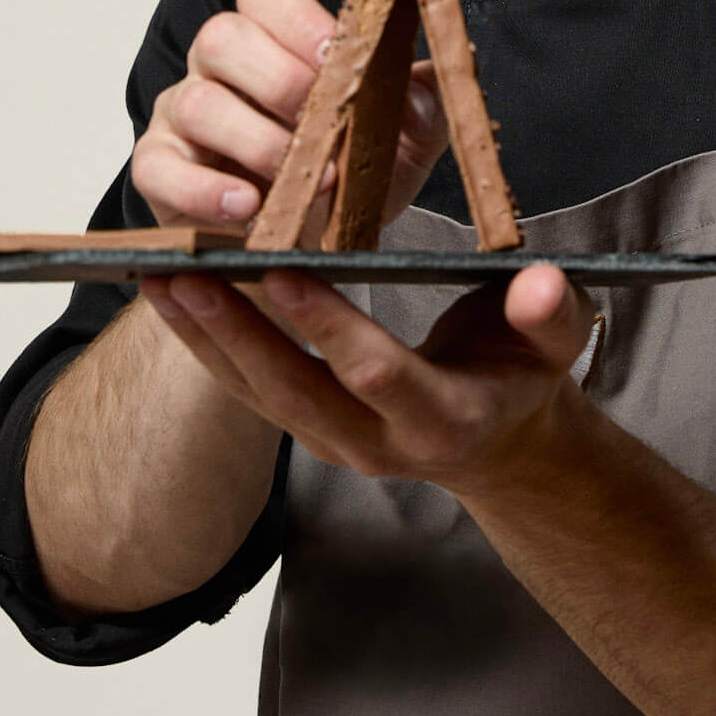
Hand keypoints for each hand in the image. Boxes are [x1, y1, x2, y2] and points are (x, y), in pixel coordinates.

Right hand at [132, 0, 448, 229]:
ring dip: (256, 142)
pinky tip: (247, 207)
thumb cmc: (348, 180)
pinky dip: (202, 189)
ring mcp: (183, 116)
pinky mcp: (160, 170)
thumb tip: (414, 97)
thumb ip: (420, 106)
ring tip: (305, 181)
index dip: (299, 19)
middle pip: (222, 37)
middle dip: (279, 80)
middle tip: (325, 125)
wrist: (311, 253)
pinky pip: (158, 167)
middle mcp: (219, 68)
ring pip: (195, 102)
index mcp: (273, 40)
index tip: (338, 54)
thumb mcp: (404, 140)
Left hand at [139, 263, 599, 494]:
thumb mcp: (557, 342)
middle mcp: (379, 446)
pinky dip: (207, 345)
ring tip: (159, 276)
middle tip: (187, 272)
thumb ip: (552, 314)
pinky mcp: (309, 432)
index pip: (374, 371)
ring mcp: (337, 445)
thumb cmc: (524, 374)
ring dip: (205, 338)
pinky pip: (249, 392)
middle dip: (237, 332)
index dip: (328, 324)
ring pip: (258, 395)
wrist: (501, 440)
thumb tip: (541, 285)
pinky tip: (174, 298)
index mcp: (442, 420)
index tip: (282, 269)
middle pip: (294, 389)